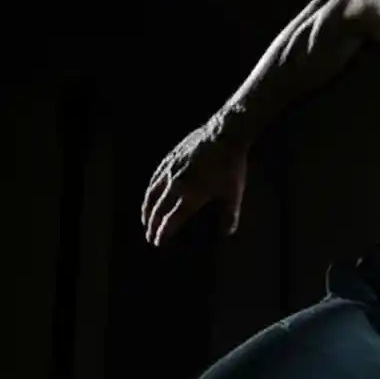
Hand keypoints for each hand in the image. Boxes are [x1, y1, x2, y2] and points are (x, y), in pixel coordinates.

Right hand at [141, 124, 248, 246]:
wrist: (223, 135)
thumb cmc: (230, 166)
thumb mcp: (233, 193)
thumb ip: (229, 215)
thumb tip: (228, 233)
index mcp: (191, 195)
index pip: (172, 220)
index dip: (163, 233)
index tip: (157, 242)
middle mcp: (175, 184)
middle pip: (158, 210)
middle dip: (152, 225)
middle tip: (150, 237)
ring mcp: (169, 171)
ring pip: (151, 195)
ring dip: (146, 211)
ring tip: (146, 221)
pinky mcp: (168, 160)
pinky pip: (153, 180)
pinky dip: (149, 193)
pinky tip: (150, 197)